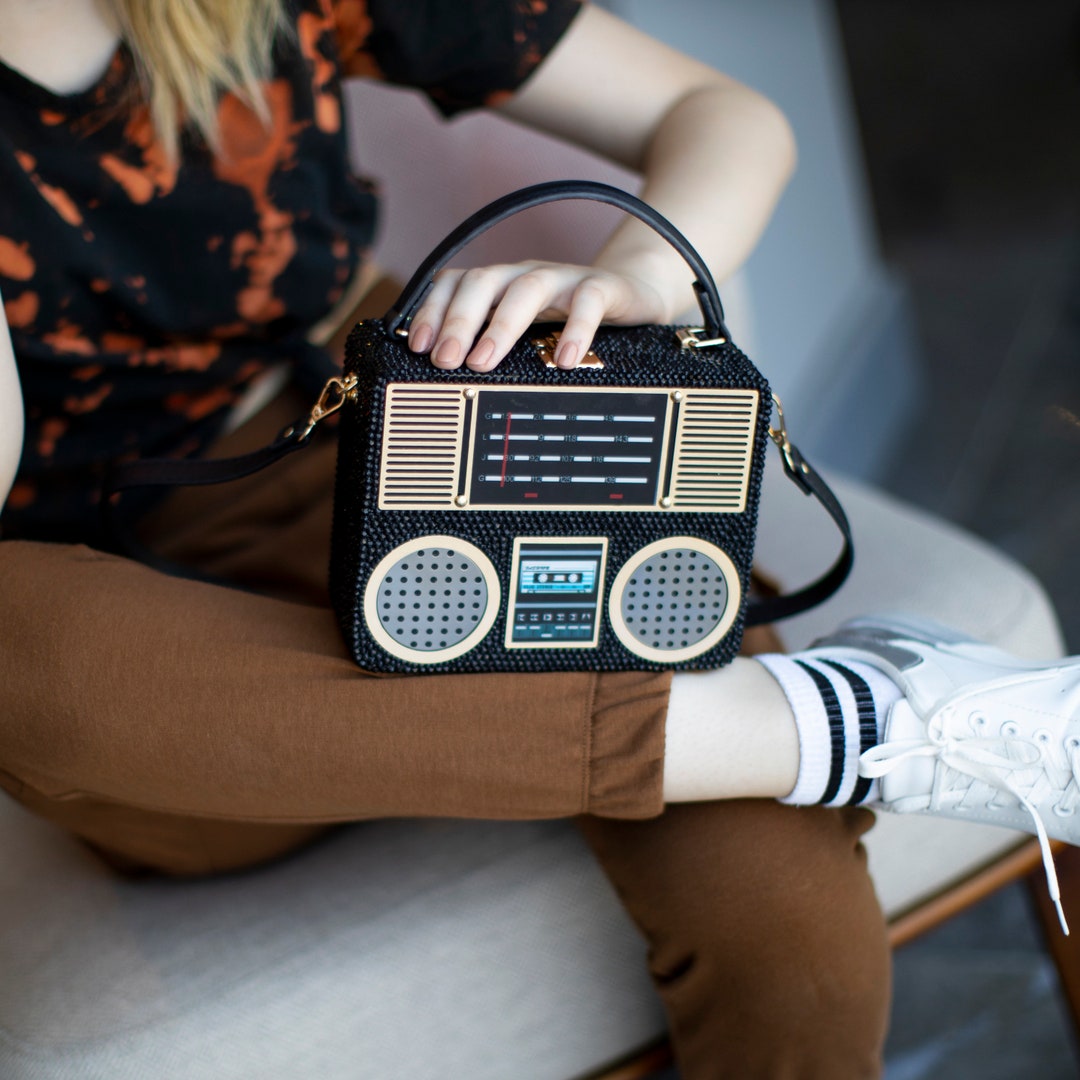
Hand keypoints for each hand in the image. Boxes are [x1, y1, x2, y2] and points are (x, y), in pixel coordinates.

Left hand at [406, 260, 668, 371]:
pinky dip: (574, 328)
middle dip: (458, 320)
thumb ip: (491, 345)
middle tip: (444, 359)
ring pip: (526, 289)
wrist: (634, 294)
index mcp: (500, 285)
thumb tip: (446, 379)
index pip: (454, 283)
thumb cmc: (570, 319)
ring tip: (483, 361)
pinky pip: (587, 301)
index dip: (432, 311)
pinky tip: (563, 360)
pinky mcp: (603, 287)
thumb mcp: (526, 334)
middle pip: (482, 282)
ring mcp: (563, 279)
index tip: (417, 347)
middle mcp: (524, 276)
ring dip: (500, 325)